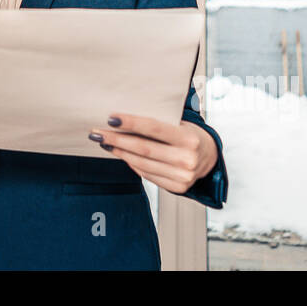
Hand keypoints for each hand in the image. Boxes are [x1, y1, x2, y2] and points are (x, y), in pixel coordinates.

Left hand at [88, 113, 217, 194]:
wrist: (209, 158)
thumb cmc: (189, 134)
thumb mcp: (181, 124)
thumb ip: (159, 123)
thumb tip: (123, 120)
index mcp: (189, 138)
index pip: (154, 128)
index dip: (131, 123)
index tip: (111, 118)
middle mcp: (187, 159)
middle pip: (143, 148)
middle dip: (116, 140)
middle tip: (97, 133)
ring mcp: (182, 177)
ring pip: (141, 163)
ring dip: (119, 152)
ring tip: (105, 143)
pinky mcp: (177, 188)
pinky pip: (146, 174)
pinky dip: (131, 163)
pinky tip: (121, 154)